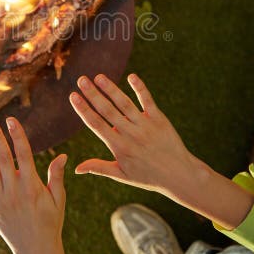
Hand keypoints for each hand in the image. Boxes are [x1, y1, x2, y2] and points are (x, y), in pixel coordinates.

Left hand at [0, 117, 70, 253]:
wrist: (36, 249)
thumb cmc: (50, 222)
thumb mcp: (58, 199)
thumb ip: (56, 176)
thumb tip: (63, 155)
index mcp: (32, 185)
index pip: (23, 154)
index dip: (17, 135)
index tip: (11, 120)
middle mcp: (14, 190)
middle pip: (3, 157)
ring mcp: (1, 199)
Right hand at [69, 73, 253, 229]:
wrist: (179, 175)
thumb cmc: (148, 177)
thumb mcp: (122, 175)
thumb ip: (99, 167)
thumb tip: (76, 168)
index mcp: (119, 147)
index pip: (96, 125)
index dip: (83, 109)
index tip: (73, 96)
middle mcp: (131, 134)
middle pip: (108, 111)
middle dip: (93, 94)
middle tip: (81, 80)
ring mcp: (145, 125)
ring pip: (125, 104)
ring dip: (111, 89)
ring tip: (99, 76)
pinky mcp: (159, 119)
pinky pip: (147, 101)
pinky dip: (140, 89)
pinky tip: (131, 76)